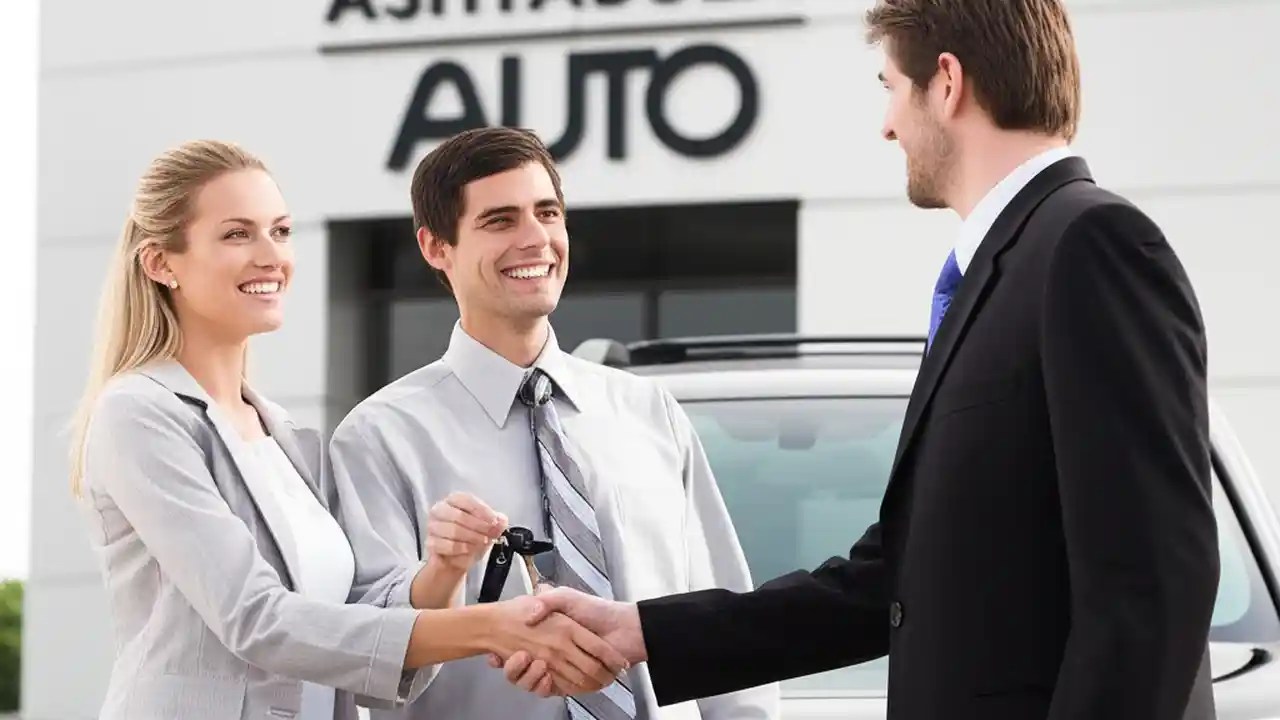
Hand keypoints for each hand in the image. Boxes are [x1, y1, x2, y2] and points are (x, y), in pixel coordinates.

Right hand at [425, 492, 506, 571]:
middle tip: (491, 534)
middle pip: (459, 516)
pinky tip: (469, 549)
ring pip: (453, 530)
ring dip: (471, 537)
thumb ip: (497, 522)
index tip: (495, 521)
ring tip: (482, 542)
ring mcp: (433, 526)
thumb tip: (502, 520)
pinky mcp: (431, 542)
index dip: (482, 511)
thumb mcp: (488, 528)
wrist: (458, 559)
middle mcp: (440, 509)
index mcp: (454, 500)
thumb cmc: (472, 538)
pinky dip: (461, 548)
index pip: (466, 500)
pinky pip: (446, 545)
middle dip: (479, 526)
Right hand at [486, 595, 629, 696]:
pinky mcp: (572, 682)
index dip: (505, 653)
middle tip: (513, 657)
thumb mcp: (566, 596)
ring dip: (528, 677)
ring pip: (533, 681)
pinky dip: (545, 686)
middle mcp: (553, 652)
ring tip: (533, 664)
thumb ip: (546, 600)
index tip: (495, 653)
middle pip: (523, 668)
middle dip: (514, 668)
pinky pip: (551, 690)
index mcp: (551, 633)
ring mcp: (562, 668)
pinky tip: (545, 675)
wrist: (626, 629)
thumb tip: (528, 615)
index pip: (519, 645)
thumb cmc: (598, 610)